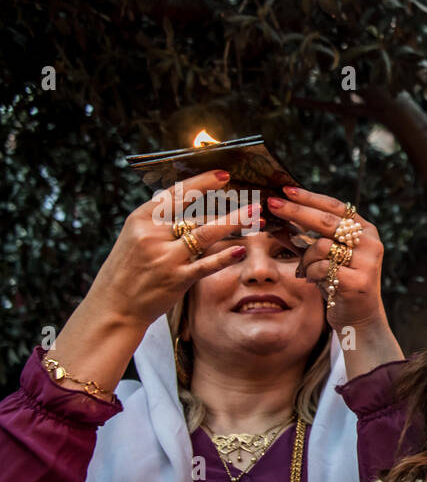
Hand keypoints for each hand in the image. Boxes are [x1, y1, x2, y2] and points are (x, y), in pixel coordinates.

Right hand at [87, 170, 259, 328]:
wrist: (114, 306)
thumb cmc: (128, 270)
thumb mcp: (134, 237)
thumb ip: (158, 221)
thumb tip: (186, 199)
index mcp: (140, 219)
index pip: (175, 194)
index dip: (202, 183)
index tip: (224, 175)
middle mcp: (151, 234)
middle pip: (196, 213)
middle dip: (227, 206)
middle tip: (254, 200)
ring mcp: (164, 257)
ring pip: (205, 234)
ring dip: (234, 223)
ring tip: (256, 216)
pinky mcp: (176, 278)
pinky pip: (206, 264)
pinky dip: (225, 256)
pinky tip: (242, 249)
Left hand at [266, 186, 386, 332]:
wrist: (358, 318)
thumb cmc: (338, 282)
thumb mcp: (323, 256)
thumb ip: (304, 237)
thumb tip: (275, 215)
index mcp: (365, 230)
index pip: (335, 206)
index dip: (309, 197)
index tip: (285, 190)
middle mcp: (370, 242)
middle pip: (328, 221)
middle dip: (297, 211)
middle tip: (273, 204)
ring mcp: (367, 262)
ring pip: (322, 247)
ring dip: (306, 257)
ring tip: (306, 269)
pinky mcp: (359, 282)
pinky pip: (322, 269)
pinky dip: (311, 274)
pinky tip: (315, 281)